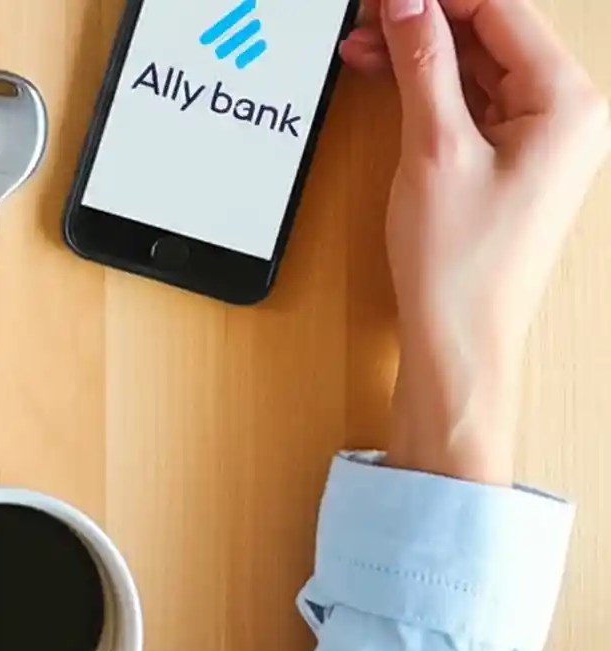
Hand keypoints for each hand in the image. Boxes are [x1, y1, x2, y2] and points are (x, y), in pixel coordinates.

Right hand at [340, 0, 608, 483]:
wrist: (460, 337)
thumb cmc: (460, 263)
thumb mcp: (434, 147)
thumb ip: (422, 63)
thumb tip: (407, 3)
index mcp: (567, 102)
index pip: (501, 10)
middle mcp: (566, 114)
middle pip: (491, 34)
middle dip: (425, 19)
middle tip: (367, 16)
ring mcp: (542, 138)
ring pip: (478, 66)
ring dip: (422, 52)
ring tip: (363, 45)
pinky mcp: (514, 159)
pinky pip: (474, 101)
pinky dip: (431, 86)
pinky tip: (390, 77)